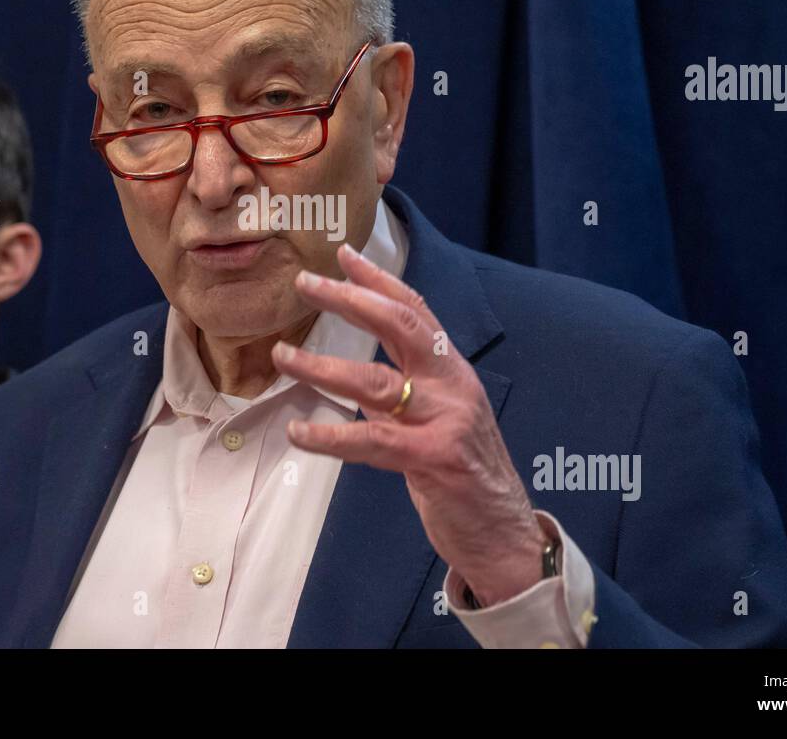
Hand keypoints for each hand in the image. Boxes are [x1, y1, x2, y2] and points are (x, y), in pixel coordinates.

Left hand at [272, 243, 547, 604]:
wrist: (504, 531)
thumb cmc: (466, 475)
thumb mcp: (441, 419)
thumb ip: (405, 394)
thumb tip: (354, 375)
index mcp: (452, 371)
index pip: (415, 311)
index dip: (380, 280)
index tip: (344, 255)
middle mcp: (452, 386)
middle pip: (398, 326)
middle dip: (350, 300)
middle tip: (306, 283)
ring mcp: (445, 420)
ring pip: (374, 381)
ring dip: (322, 366)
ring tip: (283, 355)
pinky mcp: (433, 459)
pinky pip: (371, 440)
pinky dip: (330, 434)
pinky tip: (298, 431)